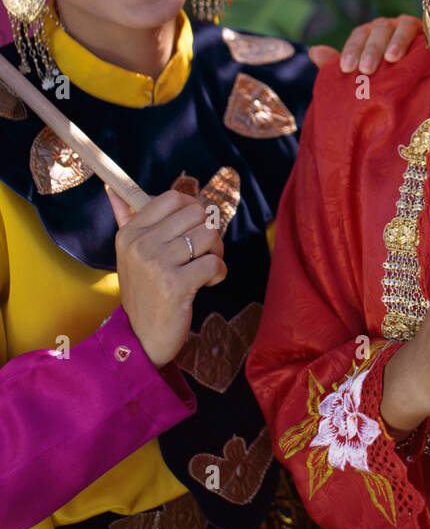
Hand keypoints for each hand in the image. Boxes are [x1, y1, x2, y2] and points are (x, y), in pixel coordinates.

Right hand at [106, 187, 226, 368]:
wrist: (141, 338)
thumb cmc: (143, 291)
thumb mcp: (128, 254)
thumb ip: (125, 219)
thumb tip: (112, 190)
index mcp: (130, 233)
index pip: (172, 198)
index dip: (193, 209)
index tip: (193, 228)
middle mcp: (141, 245)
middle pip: (197, 214)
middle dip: (208, 232)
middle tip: (201, 253)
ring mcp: (157, 264)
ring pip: (210, 236)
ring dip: (216, 253)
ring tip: (204, 268)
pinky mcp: (176, 285)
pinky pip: (215, 263)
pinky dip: (219, 273)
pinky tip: (206, 284)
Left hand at [309, 14, 420, 74]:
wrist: (413, 87)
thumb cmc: (380, 80)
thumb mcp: (358, 74)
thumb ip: (336, 65)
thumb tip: (314, 51)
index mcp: (370, 34)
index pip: (359, 34)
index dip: (352, 49)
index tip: (347, 69)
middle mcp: (390, 27)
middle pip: (379, 29)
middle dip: (371, 48)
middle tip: (366, 69)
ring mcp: (412, 28)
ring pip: (403, 25)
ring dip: (397, 41)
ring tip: (392, 59)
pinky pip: (429, 31)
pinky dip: (426, 37)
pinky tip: (424, 50)